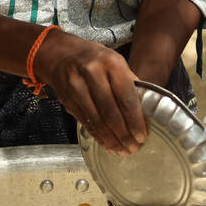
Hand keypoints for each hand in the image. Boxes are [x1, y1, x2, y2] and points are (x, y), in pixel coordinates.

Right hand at [34, 32, 146, 154]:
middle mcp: (93, 74)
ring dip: (110, 139)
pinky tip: (106, 143)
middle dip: (123, 134)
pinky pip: (85, 121)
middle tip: (133, 148)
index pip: (126, 97)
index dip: (135, 120)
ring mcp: (77, 87)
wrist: (62, 55)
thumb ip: (129, 83)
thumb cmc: (95, 59)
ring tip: (121, 150)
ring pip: (96, 120)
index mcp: (112, 63)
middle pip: (111, 111)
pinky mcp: (67, 99)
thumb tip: (144, 109)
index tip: (142, 135)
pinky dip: (97, 135)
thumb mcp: (116, 62)